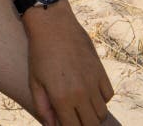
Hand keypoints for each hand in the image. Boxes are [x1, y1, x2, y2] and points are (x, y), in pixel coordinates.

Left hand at [25, 2, 113, 125]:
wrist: (52, 25)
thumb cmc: (38, 52)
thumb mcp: (34, 81)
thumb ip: (43, 107)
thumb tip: (52, 125)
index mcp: (62, 98)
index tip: (63, 121)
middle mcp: (81, 93)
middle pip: (91, 124)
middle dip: (81, 123)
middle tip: (71, 115)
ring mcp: (93, 82)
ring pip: (101, 112)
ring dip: (91, 113)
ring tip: (78, 105)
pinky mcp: (101, 71)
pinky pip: (108, 95)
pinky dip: (100, 99)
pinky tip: (88, 92)